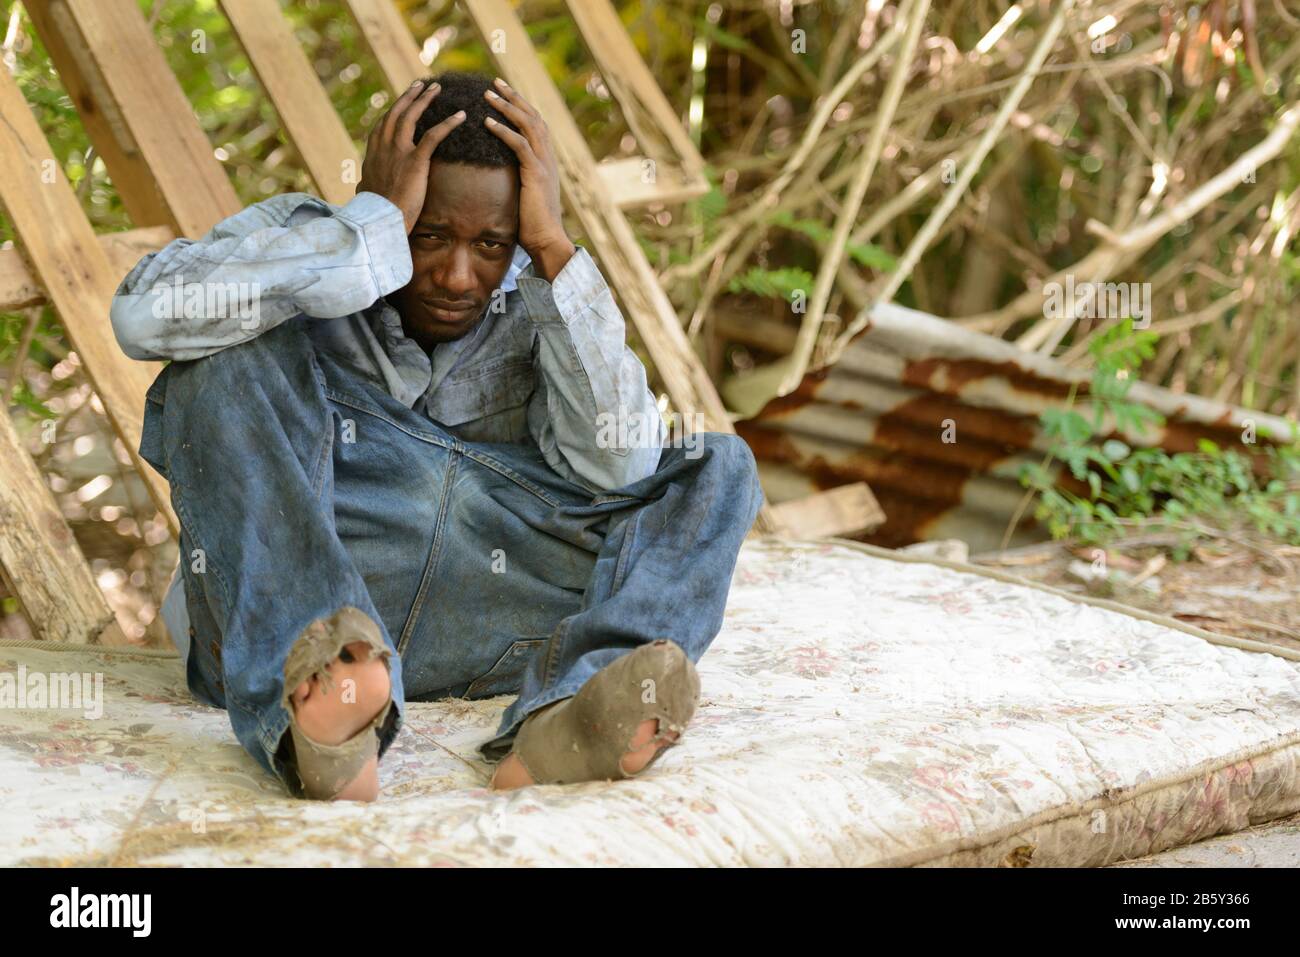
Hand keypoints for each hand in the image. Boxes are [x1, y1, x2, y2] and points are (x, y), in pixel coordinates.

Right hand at [358, 80, 464, 232]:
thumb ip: (364, 187)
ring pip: (412, 116)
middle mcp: (383, 146)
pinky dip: (449, 124)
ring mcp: (398, 151)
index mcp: (373, 153)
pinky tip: (461, 115)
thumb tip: (359, 188)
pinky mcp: (415, 161)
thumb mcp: (364, 195)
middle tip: (421, 84)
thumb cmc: (373, 213)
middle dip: (409, 96)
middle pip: (396, 112)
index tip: (403, 102)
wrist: (379, 221)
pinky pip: (434, 136)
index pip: (383, 124)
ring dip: (425, 99)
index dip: (394, 111)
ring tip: (437, 88)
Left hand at [482, 77, 574, 278]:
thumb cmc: (532, 225)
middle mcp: (548, 157)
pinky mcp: (536, 174)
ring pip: (527, 125)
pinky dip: (504, 131)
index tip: (502, 93)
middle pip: (532, 116)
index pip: (534, 124)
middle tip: (494, 82)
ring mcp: (544, 164)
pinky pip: (519, 145)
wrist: (547, 241)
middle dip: (513, 97)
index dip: (519, 106)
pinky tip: (487, 122)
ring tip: (488, 95)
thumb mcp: (524, 196)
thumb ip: (516, 180)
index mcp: (546, 160)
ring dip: (507, 107)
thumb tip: (497, 176)